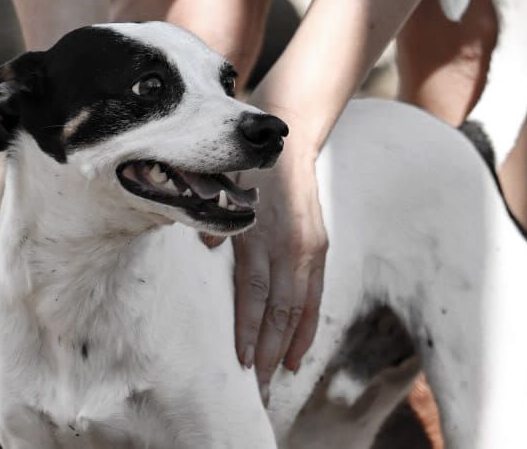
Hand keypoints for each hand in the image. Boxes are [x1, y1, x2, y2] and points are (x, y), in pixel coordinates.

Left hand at [202, 124, 327, 405]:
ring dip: (290, 346)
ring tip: (279, 376)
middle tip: (259, 386)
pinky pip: (315, 296)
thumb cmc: (249, 168)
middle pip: (280, 310)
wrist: (290, 141)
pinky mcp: (320, 248)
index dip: (249, 329)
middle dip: (270, 351)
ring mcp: (309, 248)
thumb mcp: (227, 187)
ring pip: (301, 309)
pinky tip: (299, 350)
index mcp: (263, 233)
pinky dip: (307, 326)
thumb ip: (218, 221)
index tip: (241, 360)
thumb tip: (206, 249)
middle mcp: (290, 246)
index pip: (255, 293)